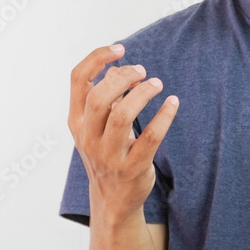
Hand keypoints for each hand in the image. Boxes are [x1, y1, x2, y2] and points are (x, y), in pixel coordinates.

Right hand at [68, 45, 178, 226]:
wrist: (112, 200)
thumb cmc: (106, 152)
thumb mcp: (96, 126)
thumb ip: (105, 96)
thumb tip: (121, 69)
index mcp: (77, 121)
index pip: (78, 80)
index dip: (97, 58)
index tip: (120, 49)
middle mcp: (88, 137)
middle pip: (99, 98)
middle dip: (123, 78)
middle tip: (143, 71)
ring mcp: (108, 155)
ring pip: (121, 117)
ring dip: (143, 94)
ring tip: (157, 84)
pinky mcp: (132, 168)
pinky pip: (150, 137)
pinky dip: (164, 116)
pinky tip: (172, 103)